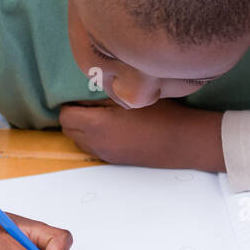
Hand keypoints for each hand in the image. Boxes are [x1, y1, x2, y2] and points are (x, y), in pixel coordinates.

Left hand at [59, 99, 224, 171]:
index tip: (84, 94)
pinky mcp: (114, 160)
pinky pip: (92, 148)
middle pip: (68, 130)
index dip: (71, 103)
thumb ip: (106, 92)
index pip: (65, 115)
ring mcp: (105, 154)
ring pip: (78, 141)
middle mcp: (97, 143)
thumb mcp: (132, 95)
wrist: (184, 142)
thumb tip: (85, 89)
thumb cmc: (162, 114)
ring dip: (82, 127)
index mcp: (98, 125)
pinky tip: (112, 126)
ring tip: (100, 113)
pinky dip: (93, 137)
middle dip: (74, 115)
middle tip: (89, 102)